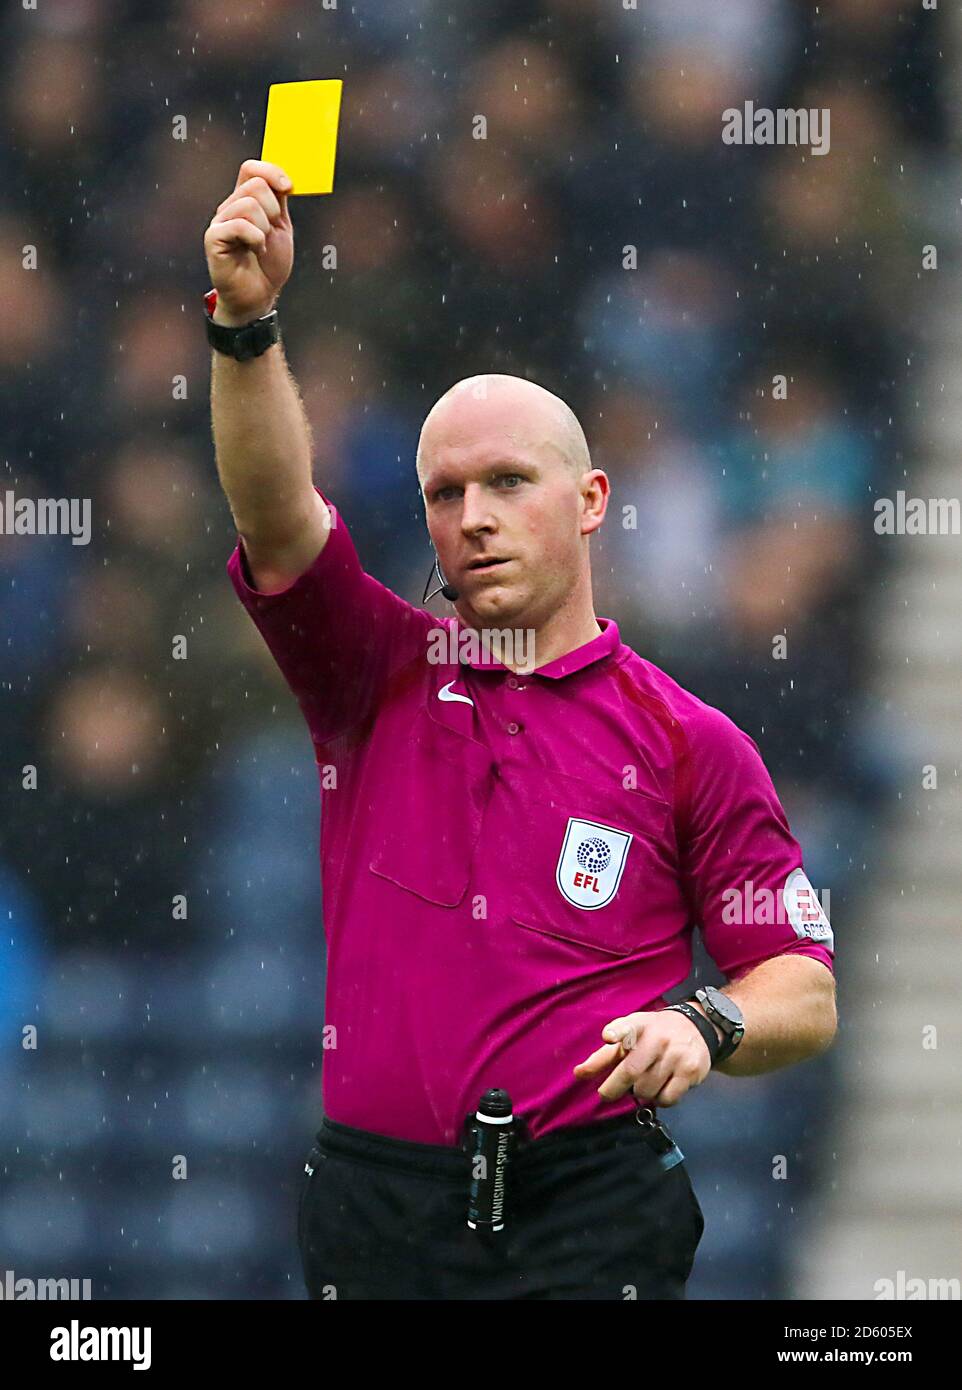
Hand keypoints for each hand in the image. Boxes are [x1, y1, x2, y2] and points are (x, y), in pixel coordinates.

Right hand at [203, 159, 294, 324]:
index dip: (271, 171)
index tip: (288, 187)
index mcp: (244, 201)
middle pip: (255, 184)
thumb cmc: (269, 265)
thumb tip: (284, 176)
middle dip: (273, 209)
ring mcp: (220, 222)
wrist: (258, 297)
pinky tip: (256, 251)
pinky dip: (255, 239)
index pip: (251, 168)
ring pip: (248, 204)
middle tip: (271, 232)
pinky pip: (239, 225)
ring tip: (262, 245)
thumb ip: (280, 201)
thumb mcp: (281, 228)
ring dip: (264, 228)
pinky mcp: (214, 239)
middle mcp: (229, 207)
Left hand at [572, 1008, 715, 1106]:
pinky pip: (666, 1098)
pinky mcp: (690, 1071)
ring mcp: (676, 1054)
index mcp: (640, 1025)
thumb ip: (605, 1055)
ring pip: (647, 1089)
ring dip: (640, 1093)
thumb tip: (578, 1074)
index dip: (616, 1032)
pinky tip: (660, 1089)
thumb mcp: (631, 1034)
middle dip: (613, 1088)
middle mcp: (658, 1038)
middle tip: (605, 1094)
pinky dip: (659, 1100)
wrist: (697, 1027)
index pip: (627, 1026)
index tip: (608, 1037)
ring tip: (642, 1083)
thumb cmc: (654, 1033)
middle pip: (630, 1071)